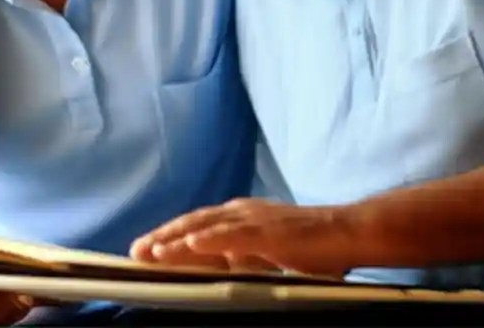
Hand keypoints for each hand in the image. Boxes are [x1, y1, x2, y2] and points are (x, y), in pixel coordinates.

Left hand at [128, 198, 363, 277]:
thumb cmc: (313, 248)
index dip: (169, 237)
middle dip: (163, 237)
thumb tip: (217, 271)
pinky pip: (234, 234)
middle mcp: (242, 212)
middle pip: (193, 223)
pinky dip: (210, 237)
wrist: (348, 233)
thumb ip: (243, 259)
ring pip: (205, 226)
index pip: (197, 226)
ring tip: (152, 250)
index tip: (145, 249)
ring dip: (176, 238)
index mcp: (241, 217)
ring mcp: (255, 219)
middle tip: (135, 252)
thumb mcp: (268, 255)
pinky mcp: (270, 230)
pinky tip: (191, 243)